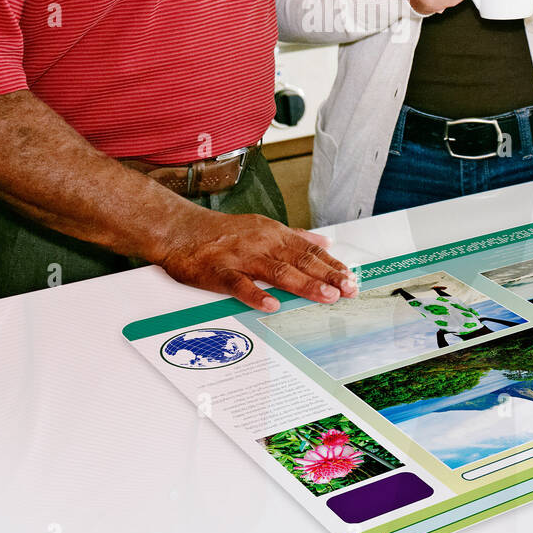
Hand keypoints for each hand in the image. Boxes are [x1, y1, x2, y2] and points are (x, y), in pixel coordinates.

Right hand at [156, 203, 358, 313]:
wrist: (181, 230)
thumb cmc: (222, 232)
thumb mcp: (263, 227)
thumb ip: (295, 237)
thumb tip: (325, 242)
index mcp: (274, 234)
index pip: (310, 251)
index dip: (332, 266)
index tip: (350, 278)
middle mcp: (261, 243)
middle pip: (300, 261)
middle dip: (327, 276)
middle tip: (348, 289)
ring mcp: (241, 258)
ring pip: (277, 271)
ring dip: (304, 284)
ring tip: (326, 296)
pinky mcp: (219, 272)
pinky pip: (239, 285)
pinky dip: (256, 295)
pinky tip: (271, 305)